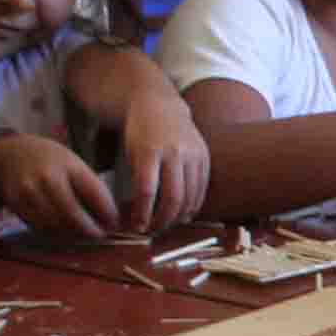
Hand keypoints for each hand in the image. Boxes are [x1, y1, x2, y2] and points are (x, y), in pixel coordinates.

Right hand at [0, 135, 119, 236]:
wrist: (12, 154)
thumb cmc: (52, 162)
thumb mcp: (74, 165)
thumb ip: (89, 188)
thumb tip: (109, 220)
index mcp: (69, 165)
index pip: (93, 193)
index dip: (106, 212)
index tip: (114, 223)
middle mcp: (47, 177)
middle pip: (72, 214)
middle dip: (89, 229)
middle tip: (99, 235)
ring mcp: (29, 191)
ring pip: (55, 225)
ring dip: (72, 234)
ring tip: (83, 235)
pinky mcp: (16, 203)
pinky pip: (39, 227)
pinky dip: (54, 233)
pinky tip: (63, 231)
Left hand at [111, 94, 210, 231]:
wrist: (160, 105)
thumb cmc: (139, 132)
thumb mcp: (130, 152)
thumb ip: (136, 180)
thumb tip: (140, 214)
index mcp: (150, 150)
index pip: (147, 191)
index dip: (142, 214)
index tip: (138, 226)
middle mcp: (174, 152)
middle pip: (172, 197)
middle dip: (162, 220)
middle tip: (153, 230)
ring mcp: (192, 153)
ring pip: (190, 196)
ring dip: (178, 216)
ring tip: (167, 224)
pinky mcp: (204, 156)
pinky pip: (201, 188)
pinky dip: (193, 205)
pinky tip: (183, 214)